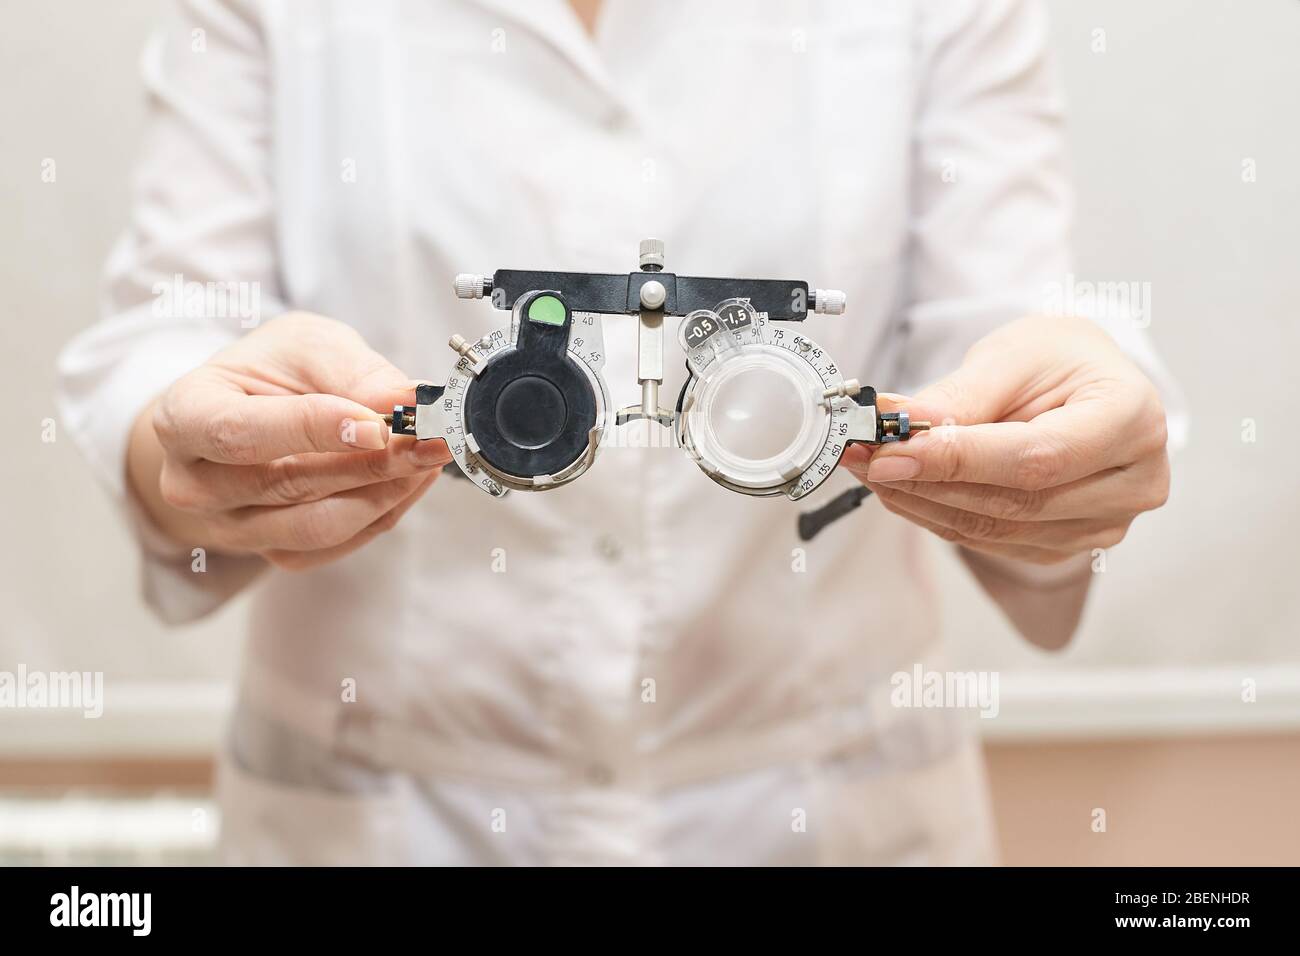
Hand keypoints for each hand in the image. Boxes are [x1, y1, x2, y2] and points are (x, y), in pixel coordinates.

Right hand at [129, 312, 450, 569]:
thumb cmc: (266, 374)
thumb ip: (351, 372)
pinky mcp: (274, 551)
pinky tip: (412, 477)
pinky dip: (385, 511)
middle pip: (287, 486)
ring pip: (318, 525)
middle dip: (371, 462)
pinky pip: (338, 544)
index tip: (378, 423)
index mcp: (183, 418)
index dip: (313, 430)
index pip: (241, 433)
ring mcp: (232, 527)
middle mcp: (194, 484)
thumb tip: (406, 400)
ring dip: (386, 492)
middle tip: (428, 437)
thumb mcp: (304, 346)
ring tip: (428, 455)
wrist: (243, 415)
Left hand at [841, 315, 1170, 564]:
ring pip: (996, 530)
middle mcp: (1133, 481)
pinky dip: (937, 515)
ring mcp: (1105, 523)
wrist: (1086, 384)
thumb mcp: (1013, 355)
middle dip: (925, 481)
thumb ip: (959, 396)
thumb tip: (896, 424)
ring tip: (870, 467)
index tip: (891, 452)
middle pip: (1014, 502)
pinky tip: (902, 488)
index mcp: (1132, 418)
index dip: (958, 460)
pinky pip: (992, 542)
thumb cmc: (1060, 360)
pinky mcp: (1070, 545)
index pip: (1036, 456)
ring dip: (920, 502)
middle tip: (863, 456)